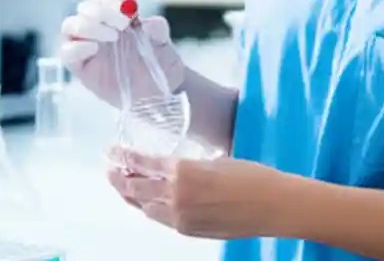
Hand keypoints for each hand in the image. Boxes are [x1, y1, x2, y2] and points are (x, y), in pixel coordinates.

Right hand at [59, 0, 184, 107]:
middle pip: (85, 8)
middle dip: (101, 11)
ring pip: (70, 26)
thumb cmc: (160, 62)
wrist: (160, 92)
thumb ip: (158, 29)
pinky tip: (94, 48)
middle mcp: (96, 27)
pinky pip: (66, 53)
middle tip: (123, 24)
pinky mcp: (80, 67)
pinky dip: (76, 47)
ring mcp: (85, 46)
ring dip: (88, 26)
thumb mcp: (165, 44)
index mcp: (113, 15)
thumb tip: (148, 23)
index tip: (127, 11)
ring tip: (113, 37)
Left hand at [105, 148, 284, 239]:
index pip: (142, 163)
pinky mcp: (188, 230)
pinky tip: (147, 203)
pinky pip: (161, 219)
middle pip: (136, 187)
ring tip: (124, 187)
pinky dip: (150, 209)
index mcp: (182, 170)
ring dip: (132, 196)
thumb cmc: (251, 176)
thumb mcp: (214, 160)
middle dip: (120, 178)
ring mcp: (180, 216)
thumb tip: (174, 168)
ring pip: (145, 206)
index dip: (123, 157)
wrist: (273, 205)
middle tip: (111, 170)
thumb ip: (188, 166)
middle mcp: (175, 194)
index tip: (112, 152)